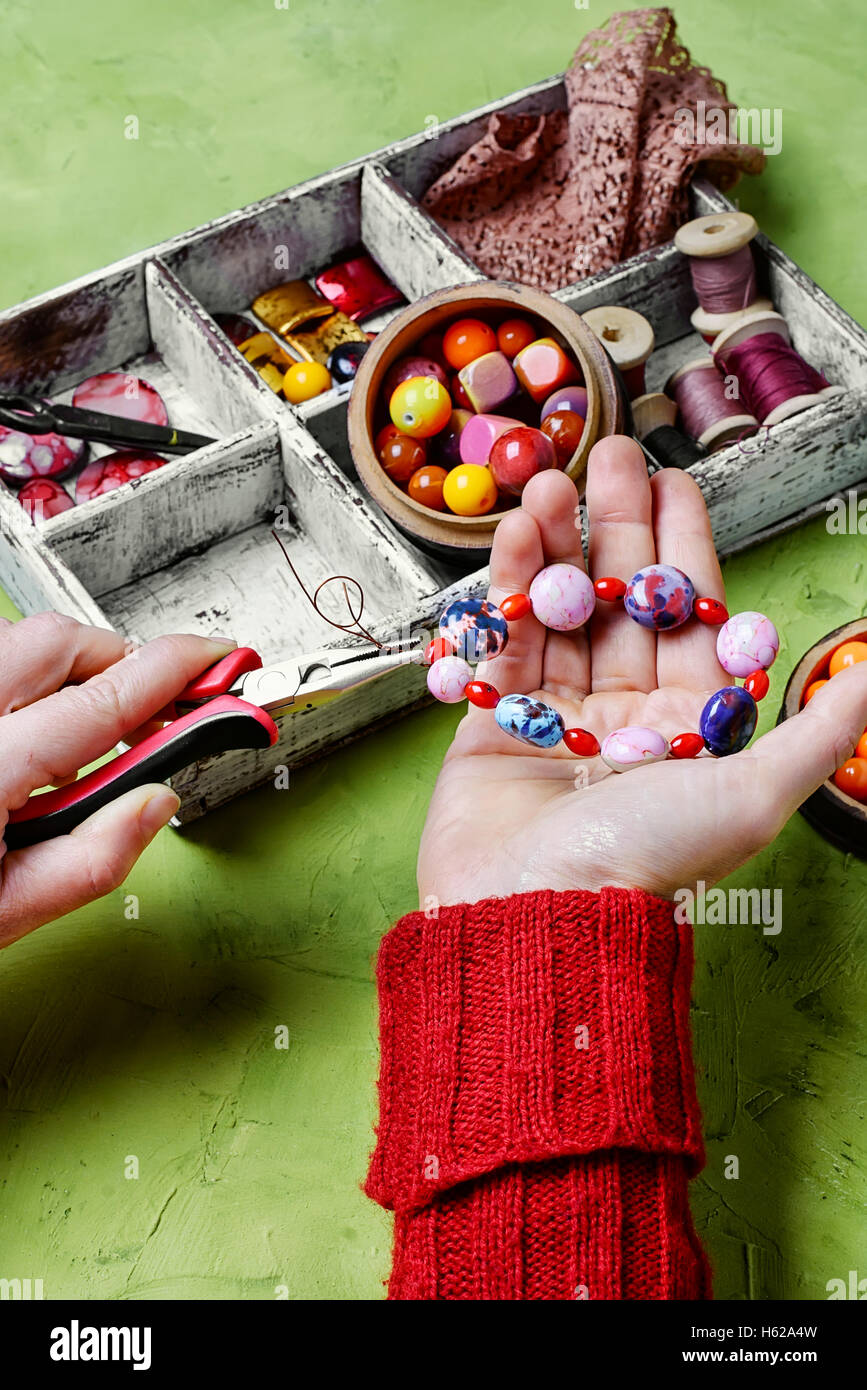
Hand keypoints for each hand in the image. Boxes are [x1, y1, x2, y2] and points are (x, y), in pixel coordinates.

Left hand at [0, 614, 234, 947]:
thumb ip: (89, 863)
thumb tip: (156, 801)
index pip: (106, 701)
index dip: (180, 673)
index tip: (224, 663)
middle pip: (59, 643)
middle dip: (122, 661)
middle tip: (158, 709)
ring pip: (15, 643)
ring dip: (67, 671)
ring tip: (82, 734)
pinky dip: (20, 685)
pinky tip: (22, 739)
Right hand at [419, 438, 866, 906]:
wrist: (530, 913)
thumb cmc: (643, 860)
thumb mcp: (752, 793)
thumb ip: (817, 730)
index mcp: (688, 725)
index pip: (690, 615)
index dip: (683, 545)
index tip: (674, 485)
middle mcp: (626, 715)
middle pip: (624, 599)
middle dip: (617, 526)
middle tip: (611, 457)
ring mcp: (559, 716)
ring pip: (564, 609)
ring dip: (559, 543)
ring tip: (553, 482)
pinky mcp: (496, 723)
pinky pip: (508, 640)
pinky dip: (511, 586)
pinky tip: (520, 536)